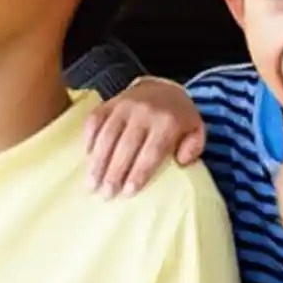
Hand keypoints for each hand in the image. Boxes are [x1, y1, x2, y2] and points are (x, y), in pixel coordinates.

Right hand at [83, 77, 204, 196]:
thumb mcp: (195, 130)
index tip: (128, 192)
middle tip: (106, 194)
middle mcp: (144, 111)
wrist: (162, 87)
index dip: (139, 172)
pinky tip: (86, 157)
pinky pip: (95, 120)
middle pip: (126, 145)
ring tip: (92, 184)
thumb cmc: (177, 117)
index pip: (151, 151)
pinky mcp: (109, 102)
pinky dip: (89, 138)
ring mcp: (124, 105)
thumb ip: (194, 147)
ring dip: (98, 161)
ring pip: (107, 135)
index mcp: (168, 121)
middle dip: (115, 172)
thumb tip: (182, 162)